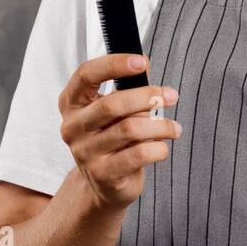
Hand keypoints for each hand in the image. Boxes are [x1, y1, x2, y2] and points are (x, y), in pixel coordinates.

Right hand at [57, 54, 182, 207]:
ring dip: (160, 125)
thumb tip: (145, 61)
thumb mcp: (115, 110)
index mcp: (71, 103)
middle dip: (148, 97)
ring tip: (175, 128)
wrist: (104, 184)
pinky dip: (158, 148)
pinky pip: (138, 155)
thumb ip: (127, 87)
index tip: (142, 62)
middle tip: (171, 96)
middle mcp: (72, 127)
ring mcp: (84, 153)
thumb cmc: (112, 139)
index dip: (114, 64)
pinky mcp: (102, 174)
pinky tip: (163, 147)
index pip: (86, 75)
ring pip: (129, 129)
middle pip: (112, 104)